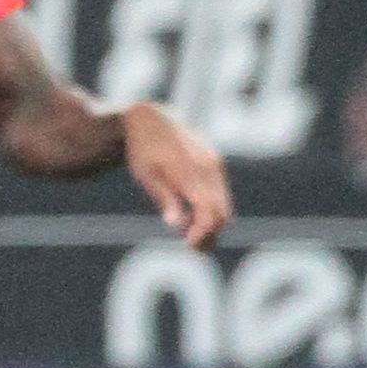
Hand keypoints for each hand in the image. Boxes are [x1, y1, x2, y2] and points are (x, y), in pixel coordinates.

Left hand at [122, 103, 229, 248]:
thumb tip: (176, 224)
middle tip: (192, 248)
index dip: (203, 232)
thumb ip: (164, 198)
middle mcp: (208, 169)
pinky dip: (213, 209)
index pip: (208, 211)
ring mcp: (214, 165)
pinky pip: (220, 192)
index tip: (189, 245)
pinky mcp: (214, 163)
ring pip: (224, 203)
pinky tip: (195, 217)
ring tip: (193, 237)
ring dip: (213, 223)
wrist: (153, 119)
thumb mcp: (147, 175)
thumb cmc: (143, 150)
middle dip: (210, 233)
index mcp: (191, 174)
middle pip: (221, 211)